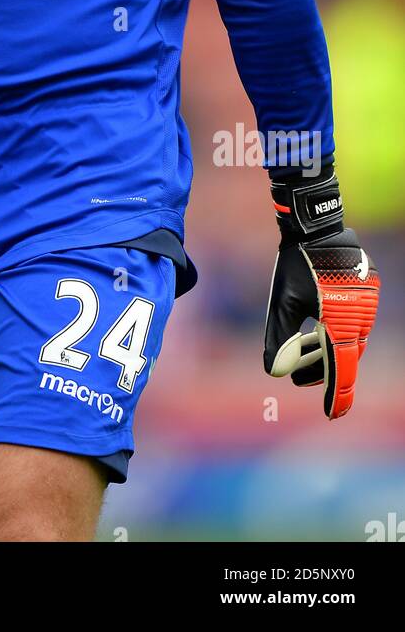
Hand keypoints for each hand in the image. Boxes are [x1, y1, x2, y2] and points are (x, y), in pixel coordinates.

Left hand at [264, 170, 379, 418]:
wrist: (318, 227)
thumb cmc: (297, 264)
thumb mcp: (282, 302)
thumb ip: (279, 338)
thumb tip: (274, 371)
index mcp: (342, 325)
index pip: (341, 371)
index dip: (336, 396)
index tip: (331, 415)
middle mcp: (361, 318)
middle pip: (344, 357)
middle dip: (322, 371)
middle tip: (299, 378)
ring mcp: (368, 305)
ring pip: (349, 339)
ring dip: (327, 350)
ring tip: (302, 354)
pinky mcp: (367, 293)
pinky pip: (353, 321)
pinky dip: (335, 331)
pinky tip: (314, 329)